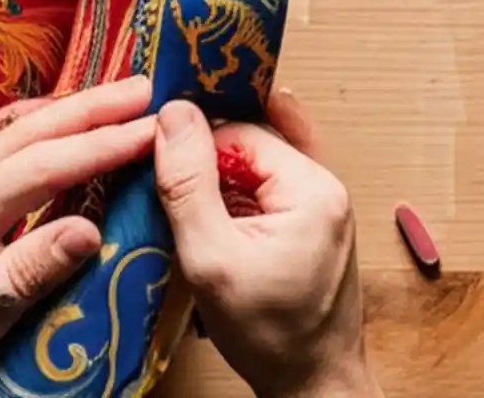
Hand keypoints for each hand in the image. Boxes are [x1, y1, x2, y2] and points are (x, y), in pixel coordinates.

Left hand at [0, 77, 154, 396]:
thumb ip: (25, 277)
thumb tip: (89, 229)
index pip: (42, 167)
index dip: (102, 145)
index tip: (154, 129)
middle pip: (31, 130)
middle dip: (95, 107)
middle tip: (151, 90)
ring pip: (17, 129)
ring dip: (74, 110)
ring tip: (126, 97)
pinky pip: (3, 143)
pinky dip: (47, 126)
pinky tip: (71, 123)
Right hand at [153, 91, 381, 397]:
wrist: (314, 386)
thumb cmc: (270, 336)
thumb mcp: (212, 260)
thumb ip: (189, 184)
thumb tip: (173, 113)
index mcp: (312, 186)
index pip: (240, 129)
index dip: (195, 144)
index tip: (158, 167)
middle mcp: (325, 187)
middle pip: (250, 144)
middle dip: (207, 161)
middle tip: (169, 189)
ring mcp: (320, 207)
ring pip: (255, 168)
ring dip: (218, 183)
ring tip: (187, 213)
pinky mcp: (309, 227)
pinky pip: (265, 194)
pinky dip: (234, 201)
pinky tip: (209, 223)